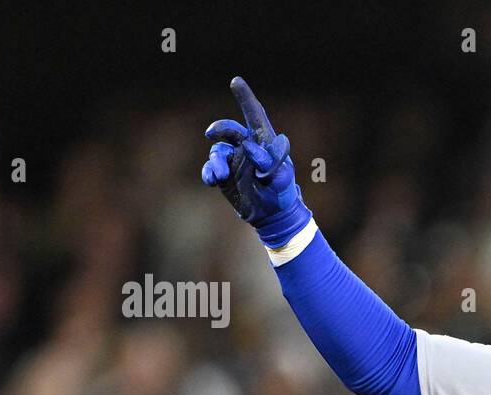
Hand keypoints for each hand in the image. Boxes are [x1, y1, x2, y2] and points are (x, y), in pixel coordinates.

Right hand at [201, 77, 310, 246]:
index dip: (245, 98)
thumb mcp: (280, 179)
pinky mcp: (225, 174)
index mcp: (265, 143)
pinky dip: (208, 172)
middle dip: (219, 129)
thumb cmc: (282, 194)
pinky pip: (211, 168)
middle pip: (229, 129)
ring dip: (215, 162)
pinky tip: (211, 181)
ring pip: (218, 151)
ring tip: (220, 176)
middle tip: (211, 134)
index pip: (255, 115)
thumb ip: (268, 162)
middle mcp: (248, 147)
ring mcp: (235, 160)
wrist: (272, 217)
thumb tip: (248, 145)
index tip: (236, 81)